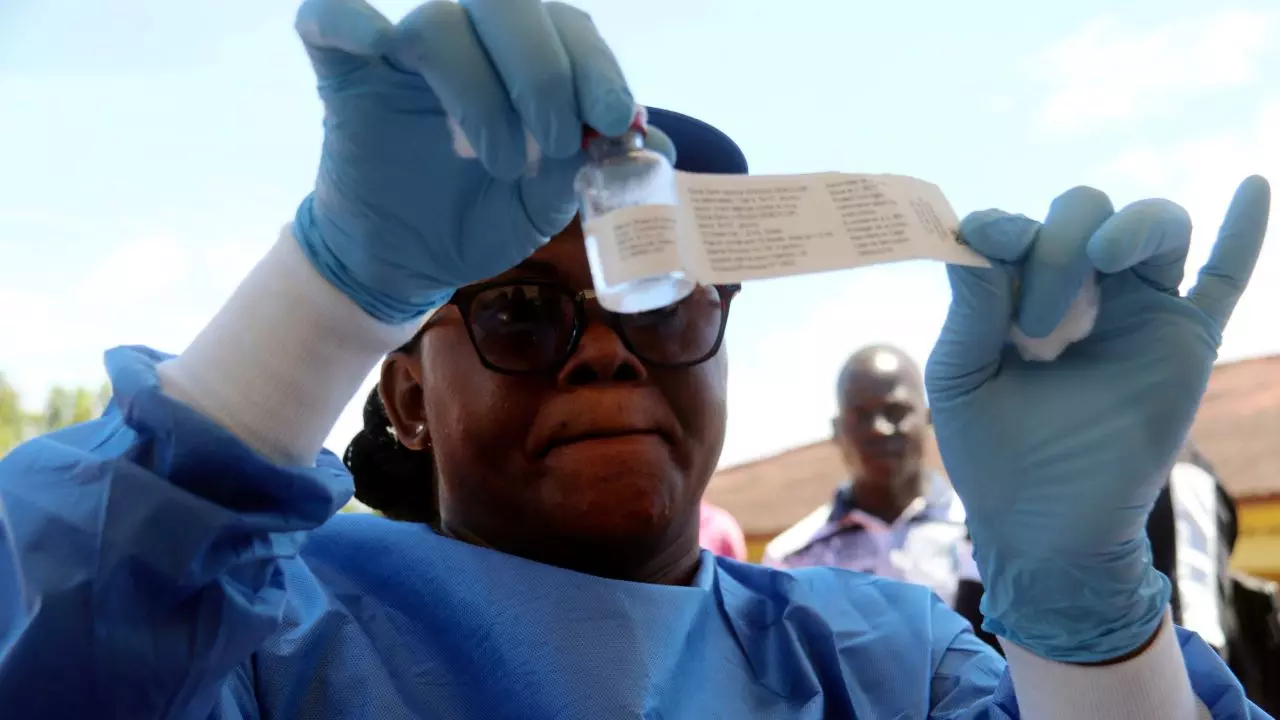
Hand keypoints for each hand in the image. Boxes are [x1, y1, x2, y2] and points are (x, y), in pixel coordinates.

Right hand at [292, 0, 673, 322]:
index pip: (566, 28)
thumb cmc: (480, 216)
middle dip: (545, 73)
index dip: (596, 66)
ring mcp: (401, 54)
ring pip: (438, 24)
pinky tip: (376, 46)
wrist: (406, 262)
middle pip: (506, 5)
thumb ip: (596, 167)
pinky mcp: (346, 74)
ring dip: (480, 95)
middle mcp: (466, 41)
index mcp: (521, 59)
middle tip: (555, 143)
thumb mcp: (550, 201)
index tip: (612, 121)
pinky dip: (347, 21)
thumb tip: (660, 146)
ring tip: (503, 165)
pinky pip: (331, 20)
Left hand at [926, 177, 1270, 662]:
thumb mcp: (961, 380)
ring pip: (1154, 224)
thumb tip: (977, 234)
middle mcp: (1080, 289)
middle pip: (1085, 213)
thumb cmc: (993, 455)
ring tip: (1102, 258)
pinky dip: (1241, 231)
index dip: (1004, 225)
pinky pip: (1225, 275)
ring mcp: (1138, 310)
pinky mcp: (1187, 339)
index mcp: (1016, 292)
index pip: (1018, 229)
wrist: (1048, 527)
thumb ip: (970, 309)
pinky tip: (1250, 186)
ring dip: (1128, 227)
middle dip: (1058, 245)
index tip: (988, 239)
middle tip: (1038, 321)